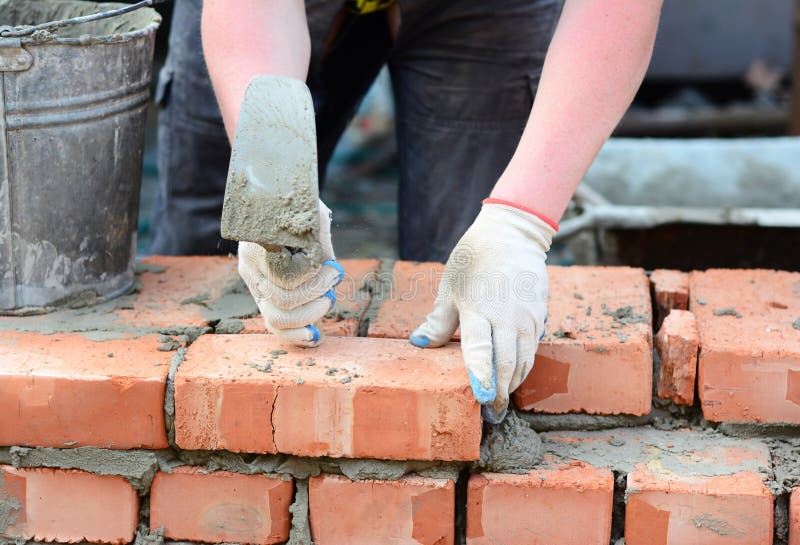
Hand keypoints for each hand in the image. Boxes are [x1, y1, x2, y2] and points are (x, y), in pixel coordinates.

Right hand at [238, 200, 343, 346]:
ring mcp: (256, 288)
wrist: (283, 211)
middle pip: (282, 300)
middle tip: (334, 279)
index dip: (313, 279)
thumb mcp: (309, 212)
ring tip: (328, 300)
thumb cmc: (299, 210)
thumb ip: (316, 230)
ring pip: (276, 319)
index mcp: (258, 246)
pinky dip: (297, 336)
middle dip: (316, 294)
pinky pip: (275, 328)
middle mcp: (251, 270)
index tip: (334, 268)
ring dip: (309, 315)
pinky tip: (316, 337)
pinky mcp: (265, 301)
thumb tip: (328, 260)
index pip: (284, 277)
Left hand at [409, 202, 554, 422]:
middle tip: (492, 416)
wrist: (511, 235)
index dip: (483, 376)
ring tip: (500, 402)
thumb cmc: (473, 260)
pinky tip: (512, 378)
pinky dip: (523, 367)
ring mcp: (527, 317)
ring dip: (513, 384)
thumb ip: (438, 320)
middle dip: (500, 392)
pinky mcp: (540, 316)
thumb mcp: (449, 287)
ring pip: (523, 361)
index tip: (483, 399)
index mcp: (479, 307)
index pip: (481, 349)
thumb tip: (418, 343)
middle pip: (507, 363)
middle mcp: (507, 315)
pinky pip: (532, 349)